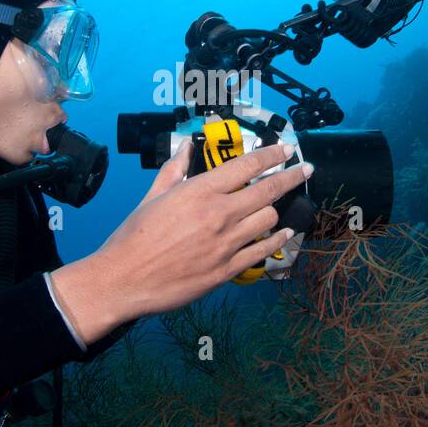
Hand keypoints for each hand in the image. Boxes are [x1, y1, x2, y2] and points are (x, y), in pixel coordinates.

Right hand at [50, 141, 311, 343]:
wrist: (123, 279)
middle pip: (269, 191)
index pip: (247, 165)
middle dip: (291, 177)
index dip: (272, 155)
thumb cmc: (133, 236)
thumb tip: (185, 147)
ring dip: (275, 211)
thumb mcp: (152, 196)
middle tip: (304, 170)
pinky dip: (277, 241)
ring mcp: (226, 244)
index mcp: (200, 191)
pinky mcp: (227, 270)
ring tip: (276, 207)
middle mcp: (219, 214)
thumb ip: (174, 170)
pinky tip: (283, 235)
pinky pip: (263, 252)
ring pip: (270, 220)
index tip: (286, 150)